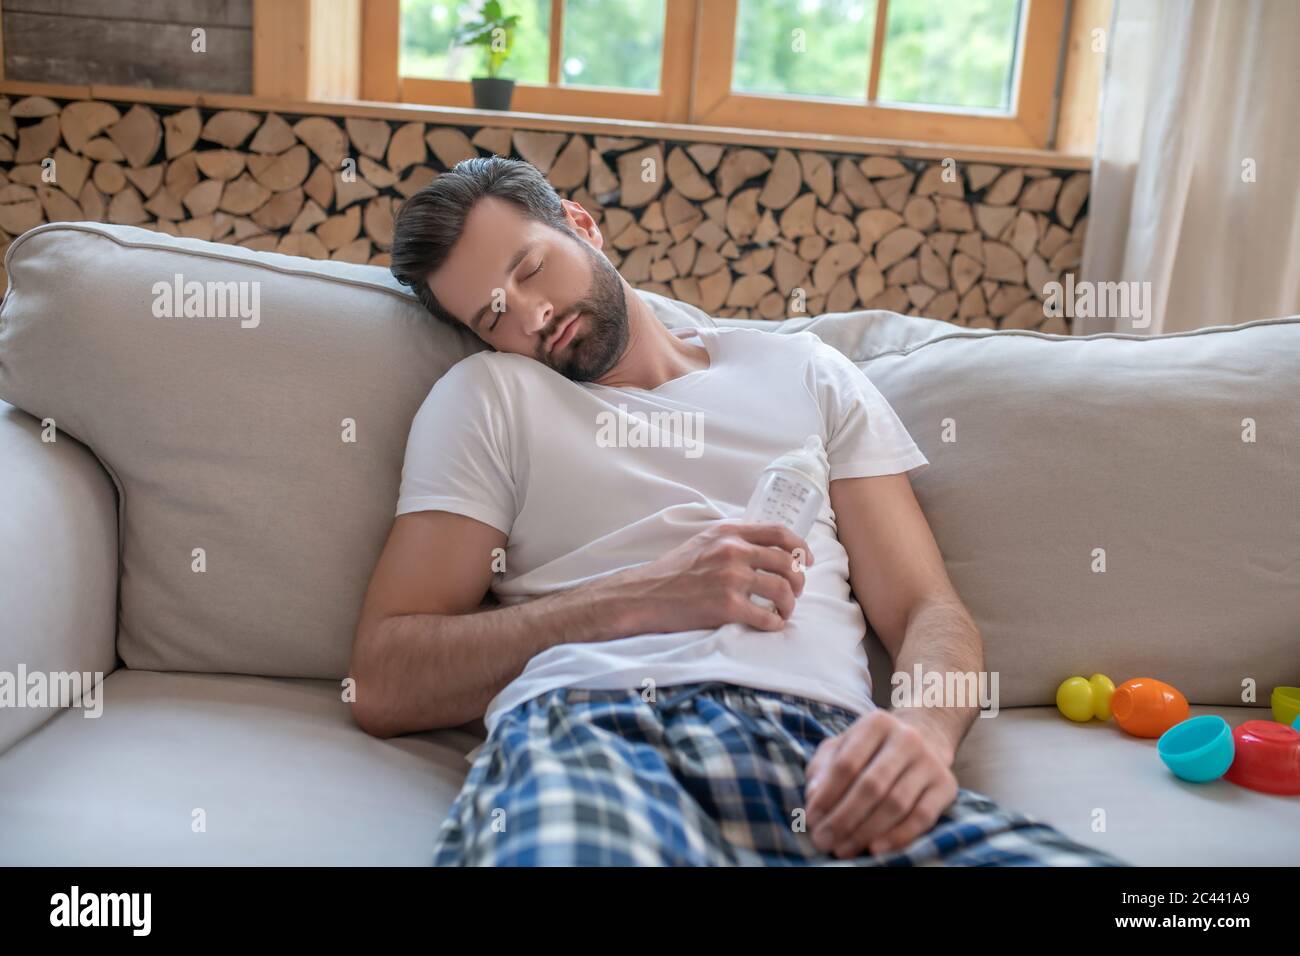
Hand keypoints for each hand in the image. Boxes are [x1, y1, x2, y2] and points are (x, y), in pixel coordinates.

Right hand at [604, 522, 812, 633]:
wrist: (644, 595)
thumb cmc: (673, 571)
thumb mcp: (704, 542)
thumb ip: (733, 540)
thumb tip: (766, 548)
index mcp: (729, 533)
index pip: (779, 532)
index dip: (800, 547)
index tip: (806, 561)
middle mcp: (733, 551)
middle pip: (787, 562)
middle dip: (799, 581)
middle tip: (795, 593)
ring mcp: (731, 578)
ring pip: (782, 589)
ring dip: (790, 604)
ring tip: (784, 611)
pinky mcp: (726, 606)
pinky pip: (766, 616)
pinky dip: (775, 623)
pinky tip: (771, 624)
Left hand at [803, 710, 957, 858]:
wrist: (924, 740)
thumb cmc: (871, 749)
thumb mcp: (843, 746)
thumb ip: (823, 767)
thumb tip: (814, 796)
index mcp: (877, 723)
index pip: (847, 763)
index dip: (827, 795)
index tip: (812, 819)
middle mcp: (907, 738)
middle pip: (871, 786)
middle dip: (843, 818)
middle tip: (824, 841)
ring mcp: (930, 762)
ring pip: (896, 804)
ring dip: (866, 831)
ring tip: (843, 848)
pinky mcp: (947, 785)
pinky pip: (922, 817)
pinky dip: (897, 836)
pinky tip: (874, 848)